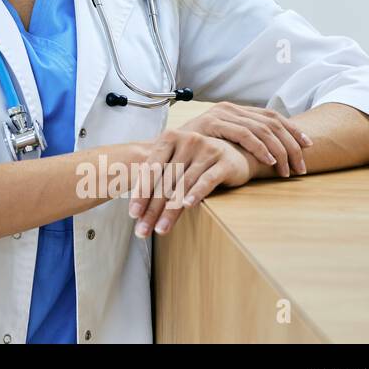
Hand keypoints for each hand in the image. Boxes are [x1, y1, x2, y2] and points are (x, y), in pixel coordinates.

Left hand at [128, 130, 254, 237]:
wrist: (236, 152)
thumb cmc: (197, 159)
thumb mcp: (176, 160)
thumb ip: (157, 173)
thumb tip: (134, 202)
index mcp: (170, 138)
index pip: (151, 168)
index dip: (141, 192)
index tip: (133, 214)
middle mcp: (187, 141)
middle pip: (165, 180)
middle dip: (152, 208)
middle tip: (143, 229)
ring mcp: (207, 150)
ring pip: (183, 184)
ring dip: (170, 210)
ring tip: (160, 229)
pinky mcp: (225, 163)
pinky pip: (207, 180)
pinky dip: (196, 194)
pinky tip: (186, 207)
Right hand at [179, 101, 311, 177]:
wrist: (162, 151)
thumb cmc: (193, 153)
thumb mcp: (222, 144)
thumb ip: (242, 142)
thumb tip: (275, 152)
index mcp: (236, 110)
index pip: (272, 116)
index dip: (293, 130)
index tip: (309, 147)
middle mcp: (230, 107)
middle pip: (272, 122)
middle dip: (292, 145)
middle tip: (301, 168)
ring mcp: (220, 113)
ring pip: (262, 129)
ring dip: (279, 151)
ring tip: (286, 170)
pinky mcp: (211, 123)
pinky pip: (244, 134)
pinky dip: (260, 148)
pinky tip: (269, 161)